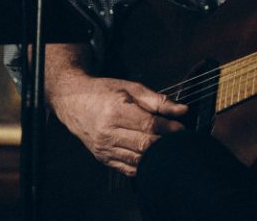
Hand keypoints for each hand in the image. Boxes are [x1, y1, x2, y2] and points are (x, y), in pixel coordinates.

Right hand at [49, 72, 187, 176]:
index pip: (148, 124)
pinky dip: (142, 165)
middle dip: (164, 143)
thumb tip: (182, 110)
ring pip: (137, 159)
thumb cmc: (104, 92)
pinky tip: (151, 158)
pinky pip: (127, 168)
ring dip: (155, 156)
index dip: (168, 127)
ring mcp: (104, 148)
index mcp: (116, 111)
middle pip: (144, 144)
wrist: (74, 103)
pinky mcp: (102, 158)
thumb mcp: (131, 88)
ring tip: (167, 149)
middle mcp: (108, 133)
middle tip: (178, 140)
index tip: (181, 128)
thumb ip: (157, 101)